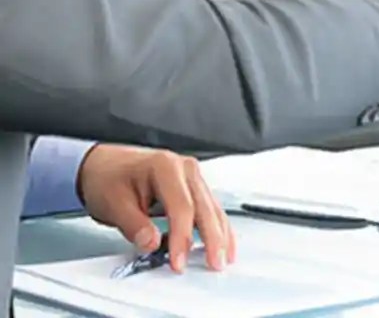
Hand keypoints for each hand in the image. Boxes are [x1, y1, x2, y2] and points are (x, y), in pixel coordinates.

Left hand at [77, 145, 234, 273]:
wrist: (103, 165)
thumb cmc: (107, 179)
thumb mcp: (113, 203)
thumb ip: (133, 225)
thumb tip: (152, 243)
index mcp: (164, 167)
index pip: (181, 206)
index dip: (182, 237)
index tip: (178, 261)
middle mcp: (185, 168)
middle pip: (204, 207)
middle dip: (212, 238)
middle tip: (214, 263)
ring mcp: (193, 177)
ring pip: (213, 208)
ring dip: (220, 235)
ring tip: (223, 258)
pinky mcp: (194, 187)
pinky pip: (211, 208)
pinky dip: (218, 227)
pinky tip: (225, 243)